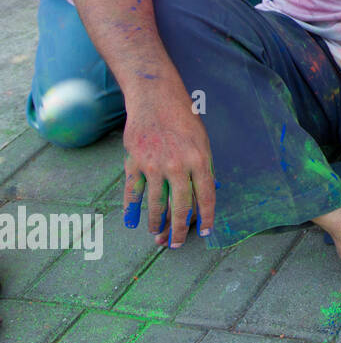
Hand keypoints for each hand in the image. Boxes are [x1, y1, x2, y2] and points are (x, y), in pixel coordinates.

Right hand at [122, 83, 214, 246]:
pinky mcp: (134, 162)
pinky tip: (132, 222)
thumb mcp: (203, 142)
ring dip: (156, 223)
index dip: (206, 217)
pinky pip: (133, 192)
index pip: (205, 197)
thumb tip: (206, 194)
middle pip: (180, 206)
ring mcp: (154, 165)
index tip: (205, 232)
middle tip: (176, 244)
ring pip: (155, 203)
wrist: (156, 98)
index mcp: (200, 160)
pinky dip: (131, 209)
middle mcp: (177, 165)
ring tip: (157, 235)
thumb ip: (204, 168)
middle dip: (179, 229)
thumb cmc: (184, 120)